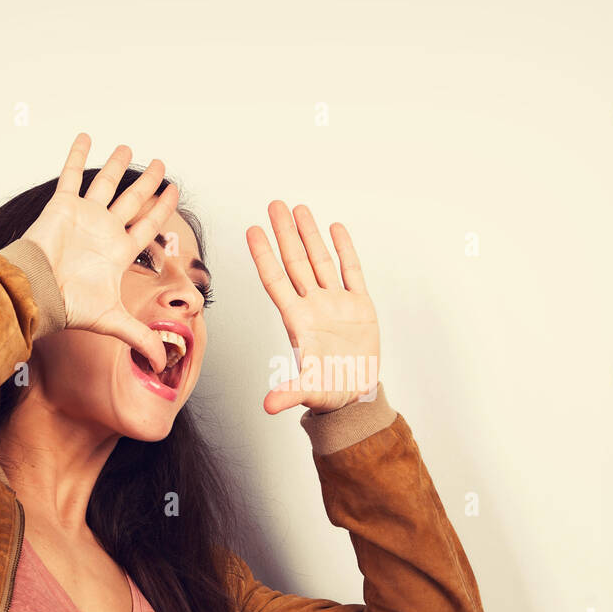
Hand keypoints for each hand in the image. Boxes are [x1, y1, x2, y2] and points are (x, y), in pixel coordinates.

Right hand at [19, 132, 175, 374]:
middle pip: (133, 201)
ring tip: (130, 147)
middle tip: (162, 165)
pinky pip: (71, 175)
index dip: (164, 210)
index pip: (148, 226)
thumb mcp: (114, 322)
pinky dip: (77, 155)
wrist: (36, 294)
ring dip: (118, 165)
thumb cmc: (68, 306)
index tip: (175, 191)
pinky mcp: (63, 206)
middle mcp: (104, 231)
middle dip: (149, 183)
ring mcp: (84, 217)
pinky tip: (86, 136)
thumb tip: (165, 367)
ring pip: (106, 184)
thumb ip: (141, 339)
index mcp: (118, 253)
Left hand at [246, 201, 380, 414]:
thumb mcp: (309, 391)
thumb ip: (290, 393)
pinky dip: (344, 249)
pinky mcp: (360, 305)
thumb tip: (268, 407)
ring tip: (299, 208)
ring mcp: (336, 303)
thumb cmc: (328, 392)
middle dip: (285, 233)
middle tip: (274, 204)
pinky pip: (351, 271)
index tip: (252, 230)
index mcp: (298, 321)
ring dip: (310, 235)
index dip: (264, 255)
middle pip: (295, 262)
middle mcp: (313, 306)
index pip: (276, 281)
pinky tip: (335, 228)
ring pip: (320, 261)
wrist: (355, 395)